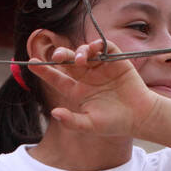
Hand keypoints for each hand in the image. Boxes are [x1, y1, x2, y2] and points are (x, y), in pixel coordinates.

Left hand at [27, 37, 159, 137]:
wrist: (140, 116)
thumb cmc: (114, 123)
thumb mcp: (90, 125)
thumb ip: (71, 121)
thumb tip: (53, 112)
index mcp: (77, 91)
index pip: (57, 79)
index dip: (44, 71)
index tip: (31, 63)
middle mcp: (87, 77)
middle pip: (69, 61)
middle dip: (61, 56)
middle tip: (57, 56)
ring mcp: (101, 67)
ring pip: (84, 52)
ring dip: (79, 52)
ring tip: (81, 60)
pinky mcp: (115, 60)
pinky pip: (104, 47)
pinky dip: (98, 45)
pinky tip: (94, 49)